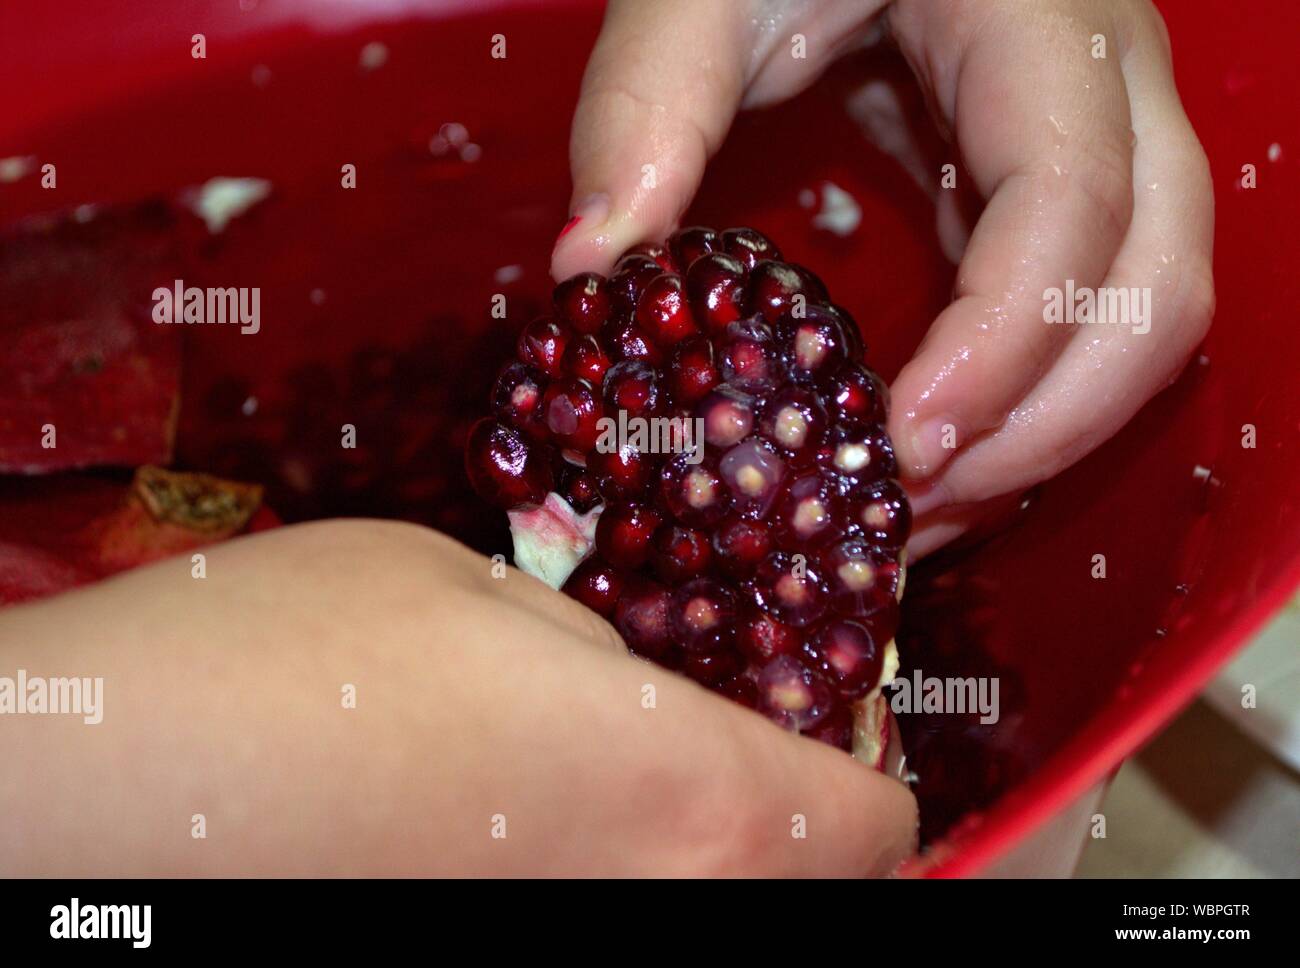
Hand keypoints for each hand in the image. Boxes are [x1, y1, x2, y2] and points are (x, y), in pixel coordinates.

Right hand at [0, 520, 914, 874]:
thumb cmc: (288, 667)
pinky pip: (602, 908)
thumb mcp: (472, 592)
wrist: (100, 806)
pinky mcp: (479, 954)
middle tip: (726, 719)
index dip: (866, 755)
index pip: (875, 821)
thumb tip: (627, 679)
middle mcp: (658, 916)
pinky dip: (602, 866)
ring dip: (693, 838)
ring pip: (703, 901)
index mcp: (691, 802)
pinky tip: (522, 813)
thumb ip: (592, 647)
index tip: (825, 697)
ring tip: (615, 767)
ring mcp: (569, 954)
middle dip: (786, 807)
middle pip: (806, 882)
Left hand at [551, 0, 1214, 557]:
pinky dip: (1024, 402)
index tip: (903, 447)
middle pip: (1152, 286)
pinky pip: (1089, 312)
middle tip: (905, 514)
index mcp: (1040, 18)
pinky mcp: (1064, 186)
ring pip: (1143, 317)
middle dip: (1042, 429)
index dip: (1004, 342)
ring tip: (915, 512)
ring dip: (1044, 437)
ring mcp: (1108, 137)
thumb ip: (647, 107)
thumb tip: (590, 268)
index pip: (1072, 199)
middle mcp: (1110, 83)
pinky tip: (929, 454)